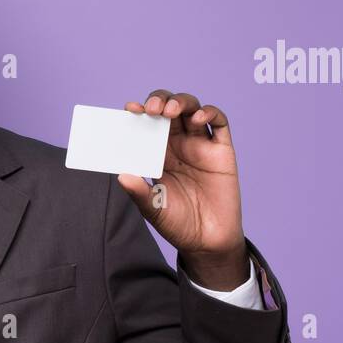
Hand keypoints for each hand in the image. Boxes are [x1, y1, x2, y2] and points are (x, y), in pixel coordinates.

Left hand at [116, 90, 248, 288]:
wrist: (208, 241)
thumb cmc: (178, 223)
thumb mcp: (153, 209)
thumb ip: (139, 193)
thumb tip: (121, 176)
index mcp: (157, 154)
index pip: (147, 124)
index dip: (139, 113)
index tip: (129, 109)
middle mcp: (178, 145)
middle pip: (169, 110)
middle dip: (159, 101)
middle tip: (151, 109)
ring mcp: (200, 145)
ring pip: (192, 110)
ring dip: (181, 102)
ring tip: (170, 111)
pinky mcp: (222, 151)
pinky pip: (219, 124)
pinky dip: (210, 113)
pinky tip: (197, 119)